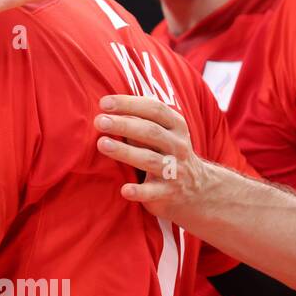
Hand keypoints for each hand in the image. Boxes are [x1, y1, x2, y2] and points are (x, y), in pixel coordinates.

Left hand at [93, 94, 213, 223]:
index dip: (130, 104)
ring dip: (125, 152)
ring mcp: (175, 170)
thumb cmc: (166, 152)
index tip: (104, 103)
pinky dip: (139, 191)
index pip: (154, 109)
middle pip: (150, 132)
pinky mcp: (168, 192)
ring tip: (102, 144)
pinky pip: (153, 192)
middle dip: (124, 125)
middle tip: (99, 121)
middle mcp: (177, 146)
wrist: (197, 189)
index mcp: (176, 126)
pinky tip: (124, 190)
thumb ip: (139, 120)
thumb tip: (106, 108)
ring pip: (149, 159)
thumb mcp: (162, 132)